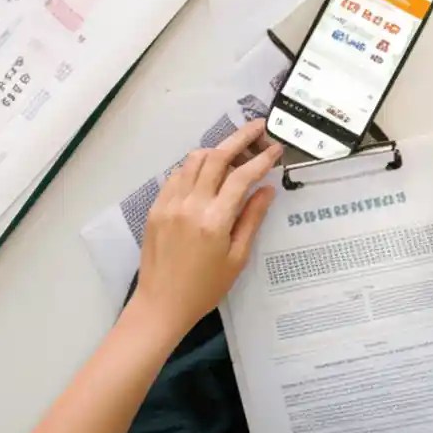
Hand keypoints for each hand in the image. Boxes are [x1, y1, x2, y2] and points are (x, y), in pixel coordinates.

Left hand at [128, 120, 282, 341]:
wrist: (161, 304)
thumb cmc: (205, 288)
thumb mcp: (237, 258)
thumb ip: (252, 219)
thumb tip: (267, 189)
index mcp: (214, 220)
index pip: (242, 176)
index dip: (262, 159)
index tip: (276, 149)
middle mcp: (190, 205)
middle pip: (216, 157)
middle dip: (240, 138)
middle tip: (258, 127)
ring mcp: (169, 203)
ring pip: (194, 160)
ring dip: (216, 149)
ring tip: (234, 149)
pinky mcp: (156, 207)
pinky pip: (177, 175)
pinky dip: (194, 166)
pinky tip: (206, 171)